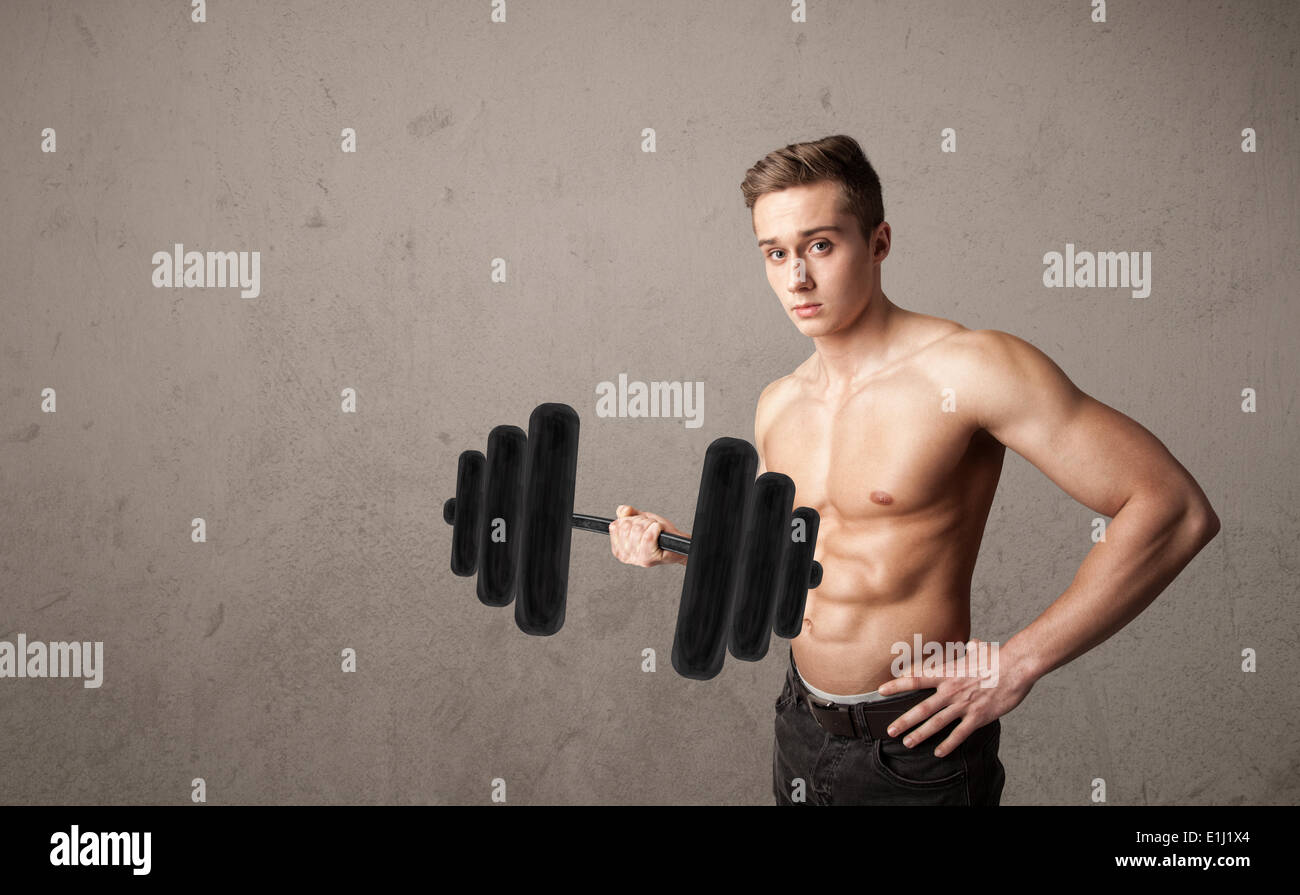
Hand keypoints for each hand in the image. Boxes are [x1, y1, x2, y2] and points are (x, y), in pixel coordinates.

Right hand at [608, 505, 687, 566]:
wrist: (675, 543)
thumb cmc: (659, 534)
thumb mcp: (642, 519)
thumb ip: (629, 513)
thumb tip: (622, 510)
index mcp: (619, 548)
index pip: (616, 525)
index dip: (629, 519)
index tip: (638, 523)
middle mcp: (625, 555)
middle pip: (626, 527)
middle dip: (641, 521)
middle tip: (649, 526)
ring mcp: (636, 558)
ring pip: (637, 530)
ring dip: (650, 524)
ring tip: (654, 529)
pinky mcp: (648, 558)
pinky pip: (648, 537)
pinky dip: (656, 528)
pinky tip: (658, 530)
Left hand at [874, 638, 1035, 757]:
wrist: (1016, 667)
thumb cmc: (998, 657)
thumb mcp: (980, 649)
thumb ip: (971, 649)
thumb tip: (973, 643)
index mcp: (948, 673)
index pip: (916, 679)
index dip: (897, 685)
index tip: (881, 690)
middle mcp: (951, 690)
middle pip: (922, 708)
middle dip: (904, 720)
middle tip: (889, 730)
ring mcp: (963, 705)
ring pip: (937, 723)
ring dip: (920, 734)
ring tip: (907, 743)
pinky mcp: (978, 717)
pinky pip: (959, 734)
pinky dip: (948, 744)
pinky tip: (939, 752)